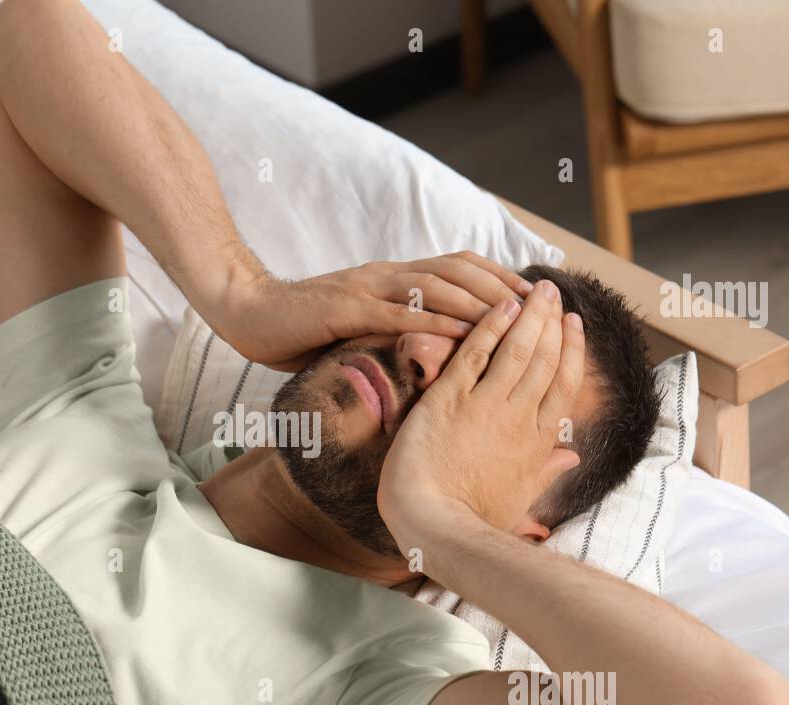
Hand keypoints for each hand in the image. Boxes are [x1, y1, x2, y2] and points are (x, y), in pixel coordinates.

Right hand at [209, 252, 533, 371]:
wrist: (246, 312)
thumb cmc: (301, 328)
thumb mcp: (357, 327)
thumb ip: (392, 330)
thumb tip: (433, 351)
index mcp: (393, 278)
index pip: (460, 268)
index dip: (500, 280)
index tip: (536, 302)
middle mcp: (387, 275)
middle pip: (460, 269)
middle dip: (503, 287)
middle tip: (541, 311)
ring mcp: (366, 288)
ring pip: (436, 286)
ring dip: (479, 302)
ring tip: (516, 322)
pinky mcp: (344, 307)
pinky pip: (398, 312)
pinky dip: (435, 323)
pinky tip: (462, 337)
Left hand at [376, 278, 584, 549]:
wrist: (433, 522)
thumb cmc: (473, 520)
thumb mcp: (521, 500)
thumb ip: (547, 472)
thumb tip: (572, 457)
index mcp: (538, 442)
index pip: (563, 385)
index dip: (571, 351)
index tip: (573, 326)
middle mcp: (518, 417)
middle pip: (543, 360)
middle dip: (552, 322)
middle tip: (554, 293)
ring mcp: (484, 406)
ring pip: (516, 351)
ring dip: (529, 316)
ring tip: (536, 289)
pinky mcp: (448, 399)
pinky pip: (473, 354)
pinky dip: (489, 328)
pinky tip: (499, 306)